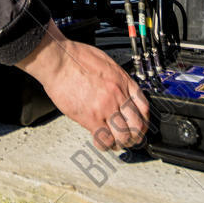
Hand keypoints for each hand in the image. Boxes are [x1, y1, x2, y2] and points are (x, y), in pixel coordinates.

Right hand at [17, 21, 148, 149]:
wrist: (59, 60)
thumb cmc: (76, 57)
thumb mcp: (106, 64)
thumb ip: (116, 80)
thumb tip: (118, 92)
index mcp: (123, 81)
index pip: (144, 107)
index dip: (144, 121)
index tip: (140, 126)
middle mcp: (117, 95)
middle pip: (137, 125)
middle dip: (135, 136)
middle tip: (129, 139)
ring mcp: (105, 107)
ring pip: (123, 136)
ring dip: (121, 143)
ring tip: (115, 143)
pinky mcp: (90, 117)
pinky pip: (104, 138)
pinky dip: (105, 144)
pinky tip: (101, 142)